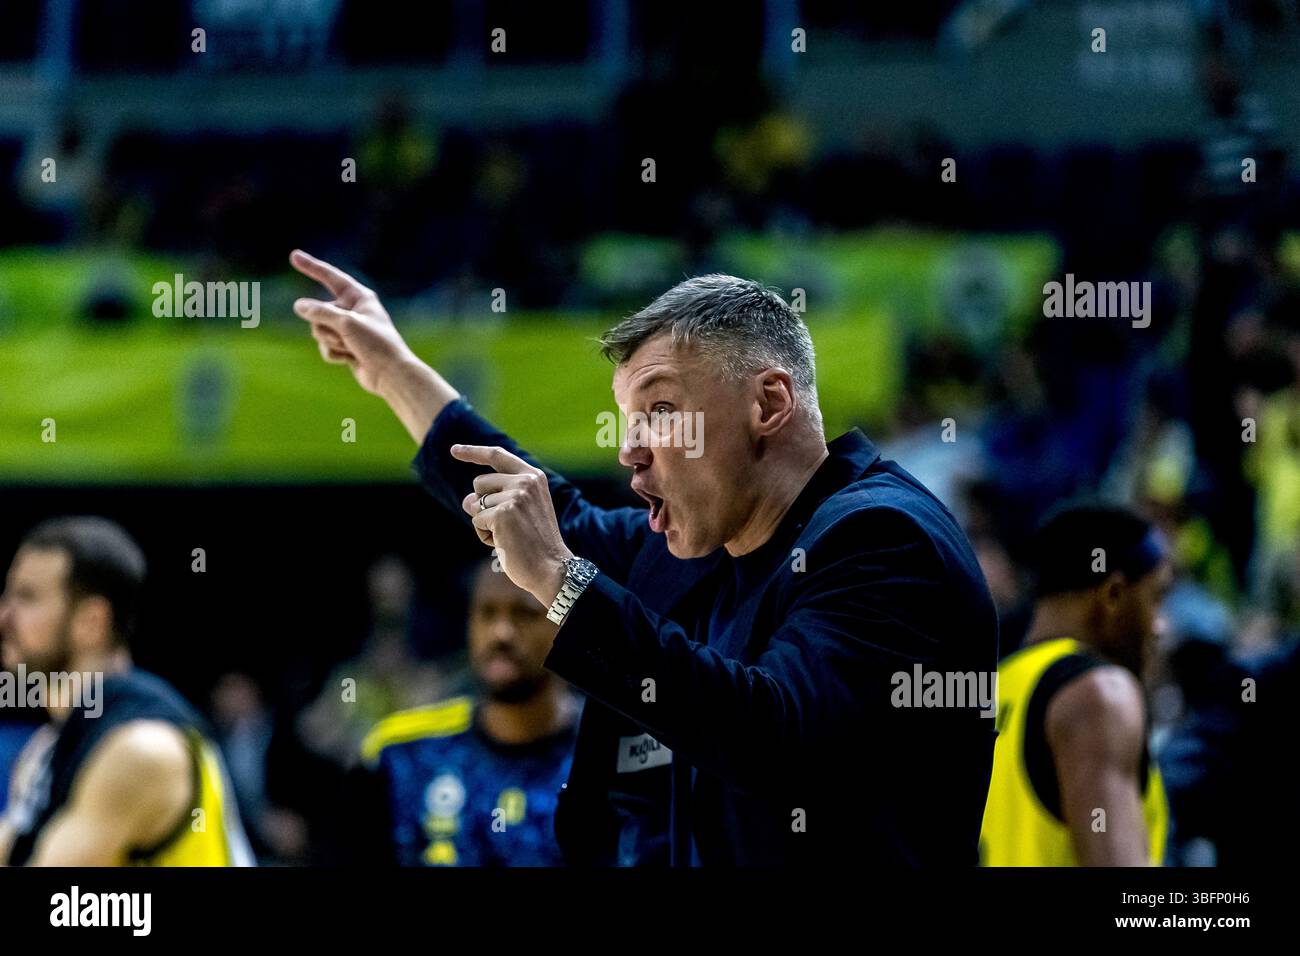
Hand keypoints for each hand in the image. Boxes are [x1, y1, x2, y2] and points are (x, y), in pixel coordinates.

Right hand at [290, 249, 416, 395]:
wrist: (391, 375)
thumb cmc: (375, 344)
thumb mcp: (346, 323)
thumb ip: (320, 312)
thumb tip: (298, 305)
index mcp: (360, 297)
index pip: (331, 277)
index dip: (312, 267)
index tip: (293, 255)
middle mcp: (353, 310)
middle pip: (319, 311)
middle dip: (327, 327)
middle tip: (347, 337)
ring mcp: (348, 329)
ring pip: (319, 331)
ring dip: (331, 342)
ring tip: (352, 348)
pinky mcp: (345, 346)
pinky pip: (325, 347)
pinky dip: (335, 354)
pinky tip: (351, 359)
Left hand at [453, 443, 573, 608]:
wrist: (551, 567)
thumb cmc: (534, 543)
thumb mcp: (518, 513)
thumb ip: (495, 498)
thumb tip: (467, 500)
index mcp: (533, 477)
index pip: (498, 456)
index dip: (473, 452)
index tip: (454, 450)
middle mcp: (525, 481)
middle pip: (479, 483)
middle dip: (482, 505)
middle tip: (506, 526)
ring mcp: (515, 496)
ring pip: (476, 504)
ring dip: (484, 523)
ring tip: (507, 536)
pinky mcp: (502, 513)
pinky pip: (476, 520)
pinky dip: (484, 535)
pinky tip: (504, 543)